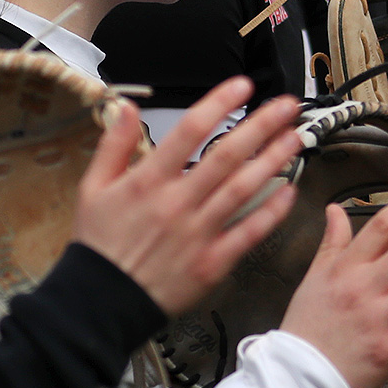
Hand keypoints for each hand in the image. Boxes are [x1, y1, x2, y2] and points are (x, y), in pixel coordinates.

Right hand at [74, 78, 303, 315]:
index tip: (243, 85)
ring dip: (274, 160)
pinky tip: (289, 191)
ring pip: (243, 189)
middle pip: (227, 155)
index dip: (219, 103)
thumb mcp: (93, 188)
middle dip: (262, 126)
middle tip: (288, 106)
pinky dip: (271, 212)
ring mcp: (198, 233)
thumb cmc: (99, 245)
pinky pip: (249, 232)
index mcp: (148, 181)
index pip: (190, 130)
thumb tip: (125, 106)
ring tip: (295, 138)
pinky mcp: (212, 262)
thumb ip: (113, 145)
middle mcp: (177, 203)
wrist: (101, 302)